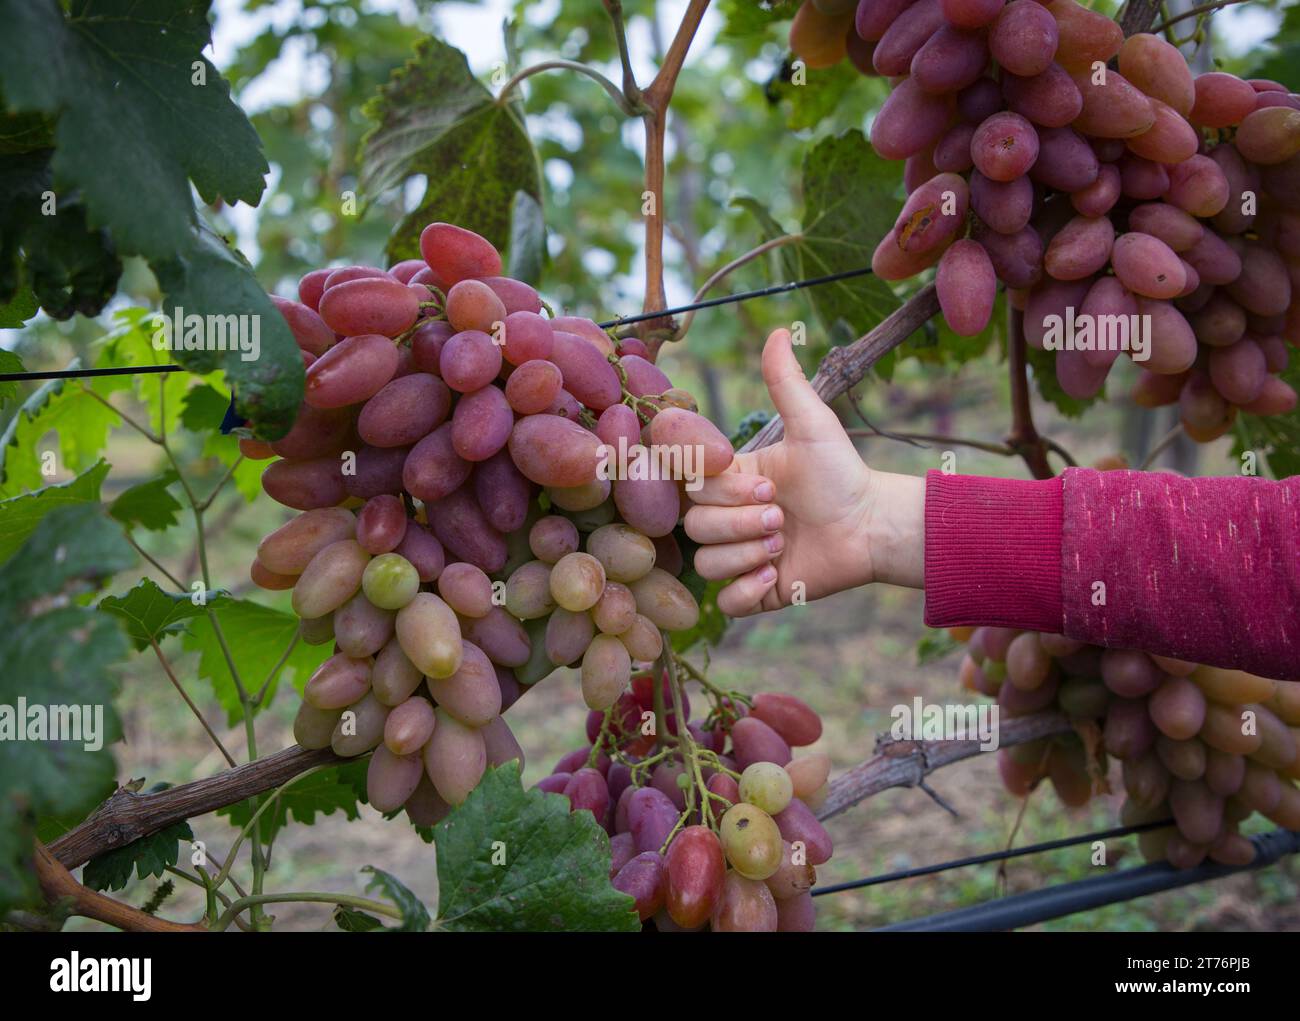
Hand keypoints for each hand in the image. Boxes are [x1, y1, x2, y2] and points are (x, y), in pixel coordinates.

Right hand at [683, 329, 924, 616]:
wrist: (872, 527)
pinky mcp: (753, 593)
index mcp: (732, 481)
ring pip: (707, 564)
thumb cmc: (842, 474)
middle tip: (785, 517)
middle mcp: (728, 518)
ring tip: (784, 547)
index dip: (728, 489)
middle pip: (697, 527)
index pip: (695, 486)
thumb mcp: (813, 426)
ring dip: (748, 555)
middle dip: (744, 523)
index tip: (768, 485)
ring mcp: (738, 557)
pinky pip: (723, 602)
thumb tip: (779, 331)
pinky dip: (747, 591)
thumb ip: (787, 383)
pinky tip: (777, 576)